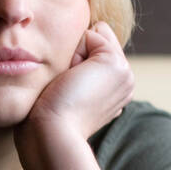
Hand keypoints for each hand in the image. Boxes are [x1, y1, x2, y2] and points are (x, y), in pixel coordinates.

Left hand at [20, 21, 134, 141]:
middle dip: (75, 56)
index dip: (73, 63)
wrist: (51, 135)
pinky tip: (72, 79)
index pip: (95, 52)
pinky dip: (74, 53)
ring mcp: (124, 73)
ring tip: (69, 86)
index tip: (66, 92)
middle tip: (67, 89)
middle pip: (95, 41)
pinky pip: (91, 34)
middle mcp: (124, 82)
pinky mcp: (115, 63)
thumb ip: (76, 71)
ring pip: (93, 38)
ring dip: (73, 56)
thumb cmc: (46, 119)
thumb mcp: (64, 91)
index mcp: (114, 91)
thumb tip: (80, 49)